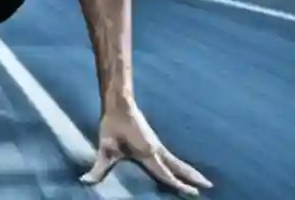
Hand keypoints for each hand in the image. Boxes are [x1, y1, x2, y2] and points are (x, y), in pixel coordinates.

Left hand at [80, 102, 211, 196]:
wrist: (119, 103)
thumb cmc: (112, 125)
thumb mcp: (105, 147)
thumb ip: (98, 167)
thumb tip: (85, 181)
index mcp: (148, 153)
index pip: (166, 174)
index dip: (179, 185)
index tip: (193, 193)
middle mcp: (156, 149)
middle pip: (178, 166)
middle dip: (192, 177)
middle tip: (208, 186)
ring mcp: (157, 144)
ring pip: (176, 161)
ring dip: (189, 170)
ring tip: (202, 179)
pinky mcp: (154, 141)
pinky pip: (171, 156)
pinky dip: (179, 164)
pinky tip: (180, 167)